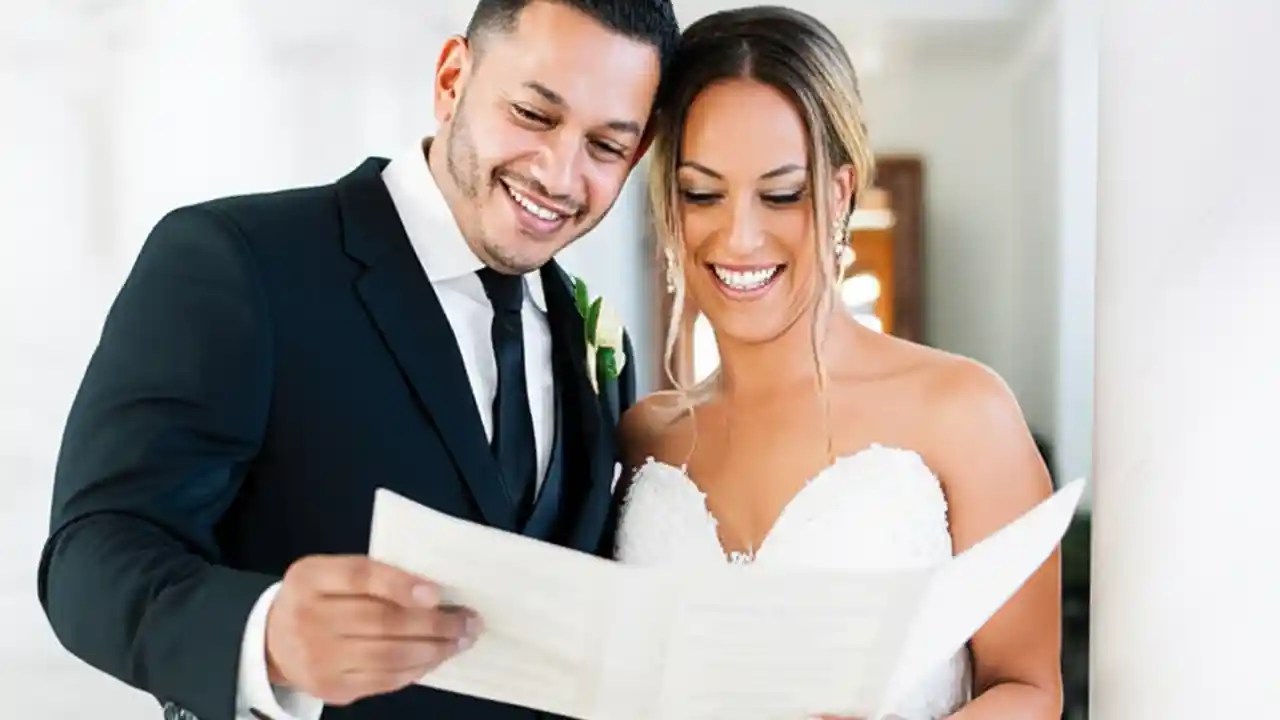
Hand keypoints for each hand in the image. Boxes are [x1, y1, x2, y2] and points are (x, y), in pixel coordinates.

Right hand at [265, 555, 480, 705]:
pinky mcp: (333, 689)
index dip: (401, 584)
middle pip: (381, 622)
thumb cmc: (319, 598)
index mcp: (310, 578)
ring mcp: (319, 659)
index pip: (359, 576)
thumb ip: (373, 575)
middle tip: (468, 620)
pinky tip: (436, 657)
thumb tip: (434, 590)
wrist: (273, 642)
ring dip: (434, 649)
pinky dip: (417, 669)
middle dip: (434, 623)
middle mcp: (309, 619)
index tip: (438, 592)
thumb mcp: (332, 573)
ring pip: (388, 656)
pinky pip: (384, 680)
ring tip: (461, 640)